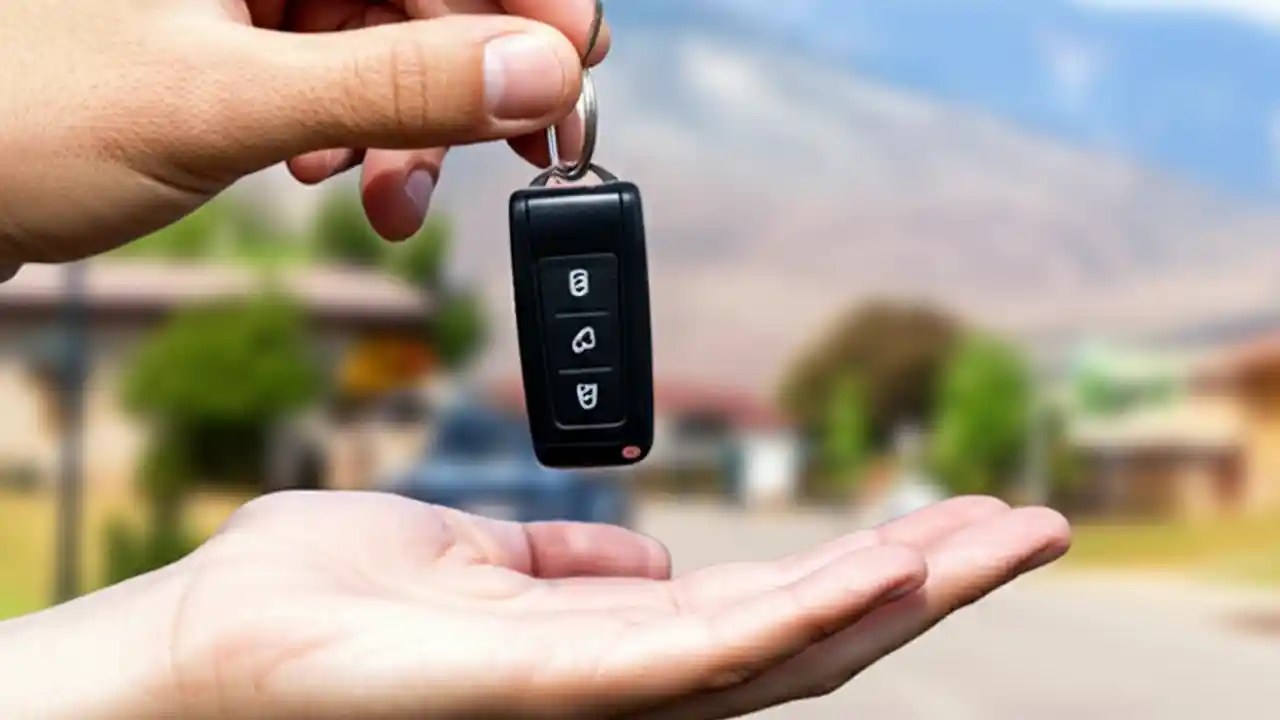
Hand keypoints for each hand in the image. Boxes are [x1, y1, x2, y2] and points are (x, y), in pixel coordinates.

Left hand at [0, 0, 606, 262]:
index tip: (573, 62)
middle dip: (475, 74)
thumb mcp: (226, 105)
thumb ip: (394, 84)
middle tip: (527, 149)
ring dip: (414, 124)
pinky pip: (341, 73)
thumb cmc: (17, 122)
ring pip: (390, 37)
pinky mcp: (235, 39)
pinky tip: (334, 173)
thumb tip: (535, 70)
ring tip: (388, 192)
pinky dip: (361, 133)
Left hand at [0, 493, 1068, 718]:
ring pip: (778, 654)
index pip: (762, 612)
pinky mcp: (545, 691)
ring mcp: (589, 700)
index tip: (942, 519)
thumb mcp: (460, 561)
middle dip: (924, 586)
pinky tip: (879, 571)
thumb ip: (561, 566)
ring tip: (990, 540)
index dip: (862, 570)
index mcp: (600, 649)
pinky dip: (796, 617)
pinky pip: (693, 659)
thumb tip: (644, 554)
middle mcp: (615, 688)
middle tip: (1028, 527)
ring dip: (895, 596)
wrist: (189, 660)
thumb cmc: (312, 610)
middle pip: (801, 639)